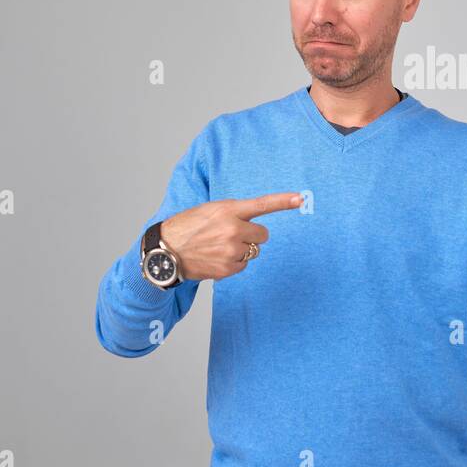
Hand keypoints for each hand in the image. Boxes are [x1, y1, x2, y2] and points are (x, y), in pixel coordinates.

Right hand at [160, 192, 302, 280]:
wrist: (165, 251)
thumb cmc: (188, 227)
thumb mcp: (210, 210)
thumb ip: (234, 213)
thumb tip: (253, 224)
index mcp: (228, 210)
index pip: (262, 204)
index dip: (283, 201)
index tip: (301, 198)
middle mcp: (233, 229)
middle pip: (262, 234)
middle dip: (252, 235)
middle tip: (230, 234)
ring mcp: (232, 250)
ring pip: (253, 250)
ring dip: (241, 249)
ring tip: (218, 247)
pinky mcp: (229, 268)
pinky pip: (244, 264)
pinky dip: (234, 262)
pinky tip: (216, 258)